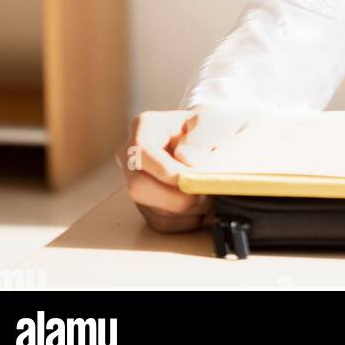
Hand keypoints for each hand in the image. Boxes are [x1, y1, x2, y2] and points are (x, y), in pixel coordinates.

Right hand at [115, 106, 249, 233]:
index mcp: (143, 127)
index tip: (190, 179)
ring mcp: (135, 183)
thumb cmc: (209, 126)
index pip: (141, 152)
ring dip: (187, 210)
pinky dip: (187, 221)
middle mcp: (131, 157)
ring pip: (152, 209)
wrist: (210, 138)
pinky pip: (162, 223)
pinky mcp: (146, 205)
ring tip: (210, 197)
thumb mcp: (213, 121)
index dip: (164, 170)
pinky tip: (204, 208)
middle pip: (139, 187)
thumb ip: (202, 135)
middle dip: (176, 197)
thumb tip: (185, 158)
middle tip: (205, 193)